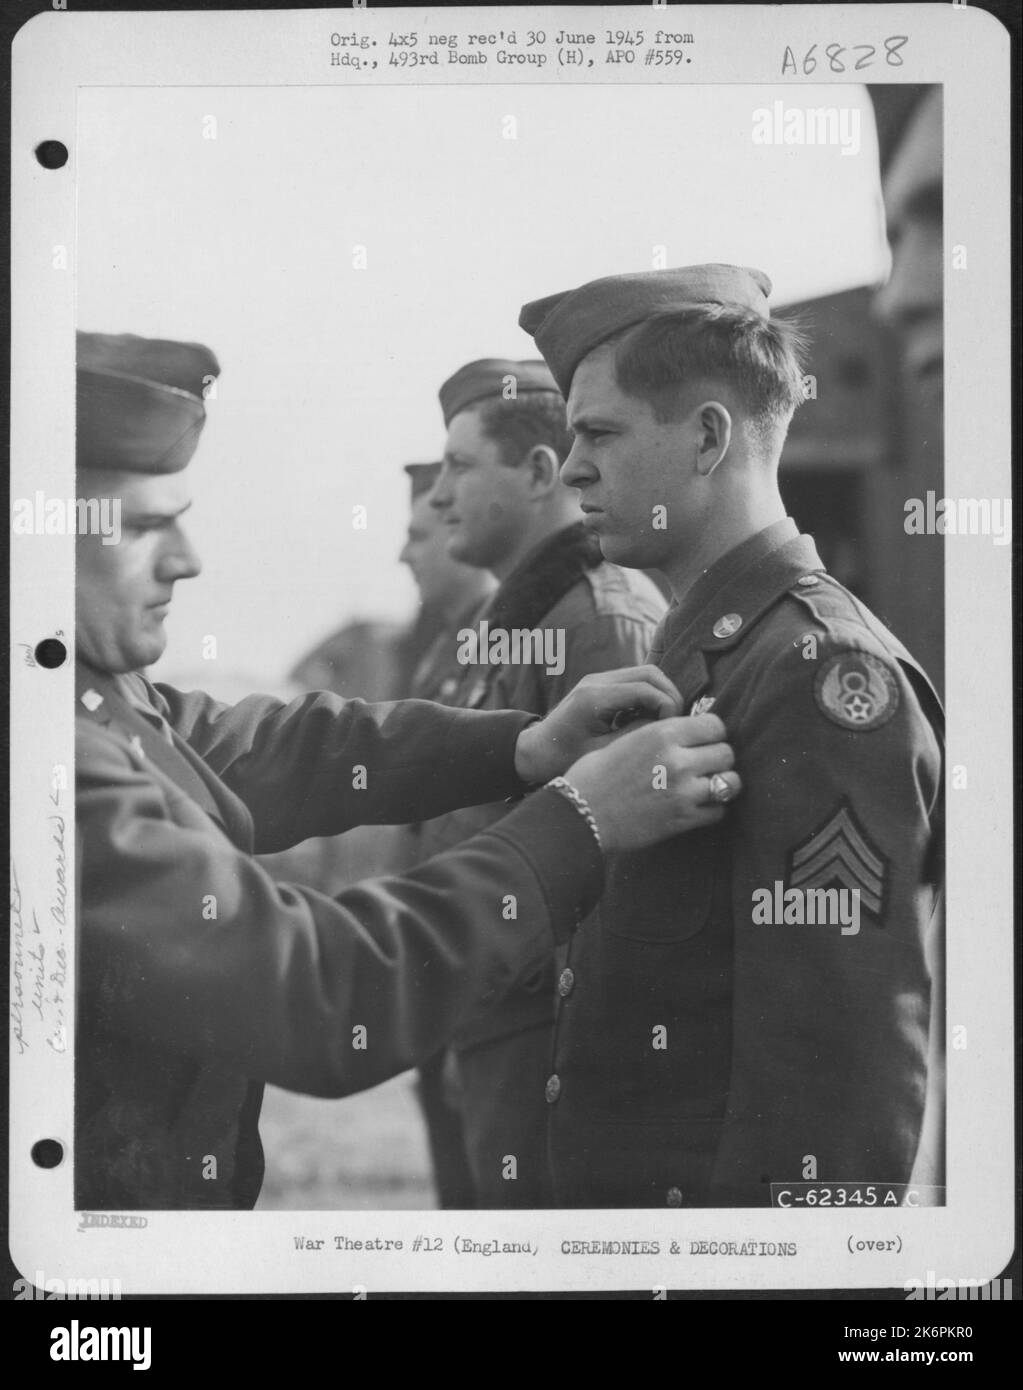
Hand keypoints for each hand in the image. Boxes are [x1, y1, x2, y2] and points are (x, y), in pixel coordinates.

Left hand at [513, 665, 683, 783]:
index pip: (646, 689)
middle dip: (670, 697)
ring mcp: (598, 679)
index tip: (673, 729)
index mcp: (595, 698)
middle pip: (651, 674)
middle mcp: (597, 681)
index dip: (668, 707)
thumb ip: (635, 737)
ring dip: (661, 695)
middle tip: (675, 724)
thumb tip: (667, 727)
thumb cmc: (563, 759)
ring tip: (662, 723)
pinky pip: (635, 681)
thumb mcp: (602, 754)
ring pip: (646, 674)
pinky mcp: (600, 684)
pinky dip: (648, 696)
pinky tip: (646, 720)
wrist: (535, 750)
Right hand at [563, 713, 739, 852]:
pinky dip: (712, 810)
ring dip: (722, 784)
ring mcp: (683, 791)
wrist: (579, 815)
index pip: (715, 725)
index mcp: (662, 734)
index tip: (703, 741)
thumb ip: (659, 733)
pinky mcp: (683, 820)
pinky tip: (697, 807)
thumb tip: (686, 727)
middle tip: (705, 765)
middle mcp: (678, 760)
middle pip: (727, 752)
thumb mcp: (625, 740)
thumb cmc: (595, 775)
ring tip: (708, 786)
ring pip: (730, 782)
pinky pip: (719, 811)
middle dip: (718, 758)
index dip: (712, 732)